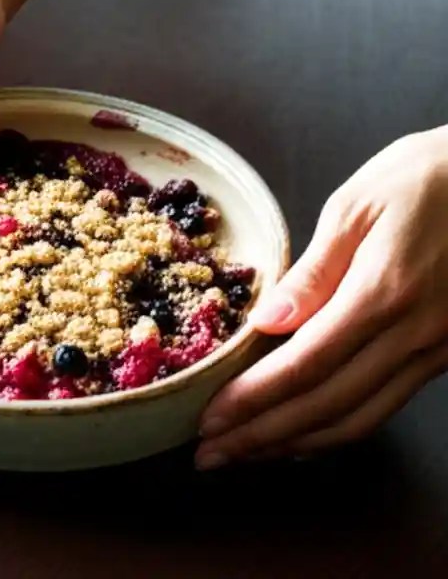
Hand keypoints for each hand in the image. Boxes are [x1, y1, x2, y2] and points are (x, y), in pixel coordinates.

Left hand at [196, 126, 447, 468]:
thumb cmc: (427, 177)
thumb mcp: (357, 205)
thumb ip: (312, 272)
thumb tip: (266, 323)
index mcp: (383, 293)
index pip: (304, 366)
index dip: (252, 401)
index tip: (208, 420)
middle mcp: (415, 334)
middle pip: (327, 405)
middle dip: (261, 437)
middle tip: (209, 455)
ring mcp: (436, 350)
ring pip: (360, 419)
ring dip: (296, 445)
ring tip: (244, 455)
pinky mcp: (446, 354)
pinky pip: (386, 406)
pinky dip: (339, 431)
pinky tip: (302, 437)